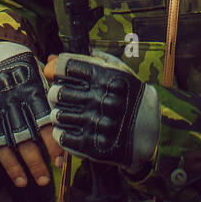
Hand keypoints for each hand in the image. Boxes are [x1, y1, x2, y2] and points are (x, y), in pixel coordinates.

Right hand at [0, 41, 63, 187]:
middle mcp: (8, 100)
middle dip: (34, 162)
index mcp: (28, 89)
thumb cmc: (17, 63)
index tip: (59, 162)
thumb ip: (53, 86)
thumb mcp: (37, 68)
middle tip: (43, 180)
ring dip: (12, 166)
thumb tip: (72, 92)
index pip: (44, 121)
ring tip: (22, 182)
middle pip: (23, 138)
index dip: (53, 144)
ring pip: (1, 142)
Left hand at [46, 51, 159, 168]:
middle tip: (60, 95)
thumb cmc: (128, 95)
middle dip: (56, 93)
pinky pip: (62, 136)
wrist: (148, 129)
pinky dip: (61, 131)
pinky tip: (69, 127)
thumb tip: (52, 57)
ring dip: (58, 113)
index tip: (59, 74)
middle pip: (58, 92)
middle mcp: (101, 99)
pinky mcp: (93, 144)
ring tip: (66, 112)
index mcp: (107, 77)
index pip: (67, 66)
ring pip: (57, 115)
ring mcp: (96, 123)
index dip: (58, 70)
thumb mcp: (118, 71)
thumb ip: (88, 60)